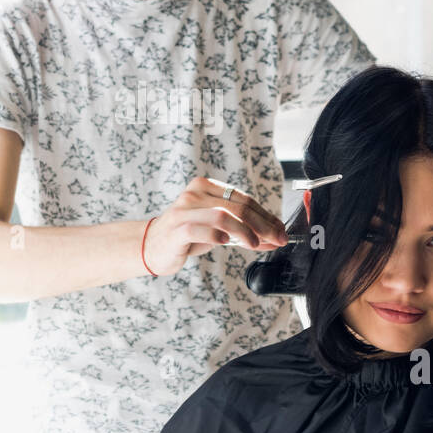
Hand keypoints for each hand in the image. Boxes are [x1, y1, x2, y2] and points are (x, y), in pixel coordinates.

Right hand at [142, 177, 288, 277]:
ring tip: (257, 244)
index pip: (243, 198)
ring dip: (246, 231)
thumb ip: (243, 231)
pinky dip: (221, 236)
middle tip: (278, 238)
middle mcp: (195, 193)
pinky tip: (228, 242)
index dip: (266, 215)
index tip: (280, 230)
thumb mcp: (217, 230)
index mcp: (206, 186)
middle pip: (238, 206)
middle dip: (263, 224)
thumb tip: (275, 237)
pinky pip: (205, 229)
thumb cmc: (186, 236)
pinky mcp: (178, 226)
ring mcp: (185, 209)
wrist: (151, 246)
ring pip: (224, 215)